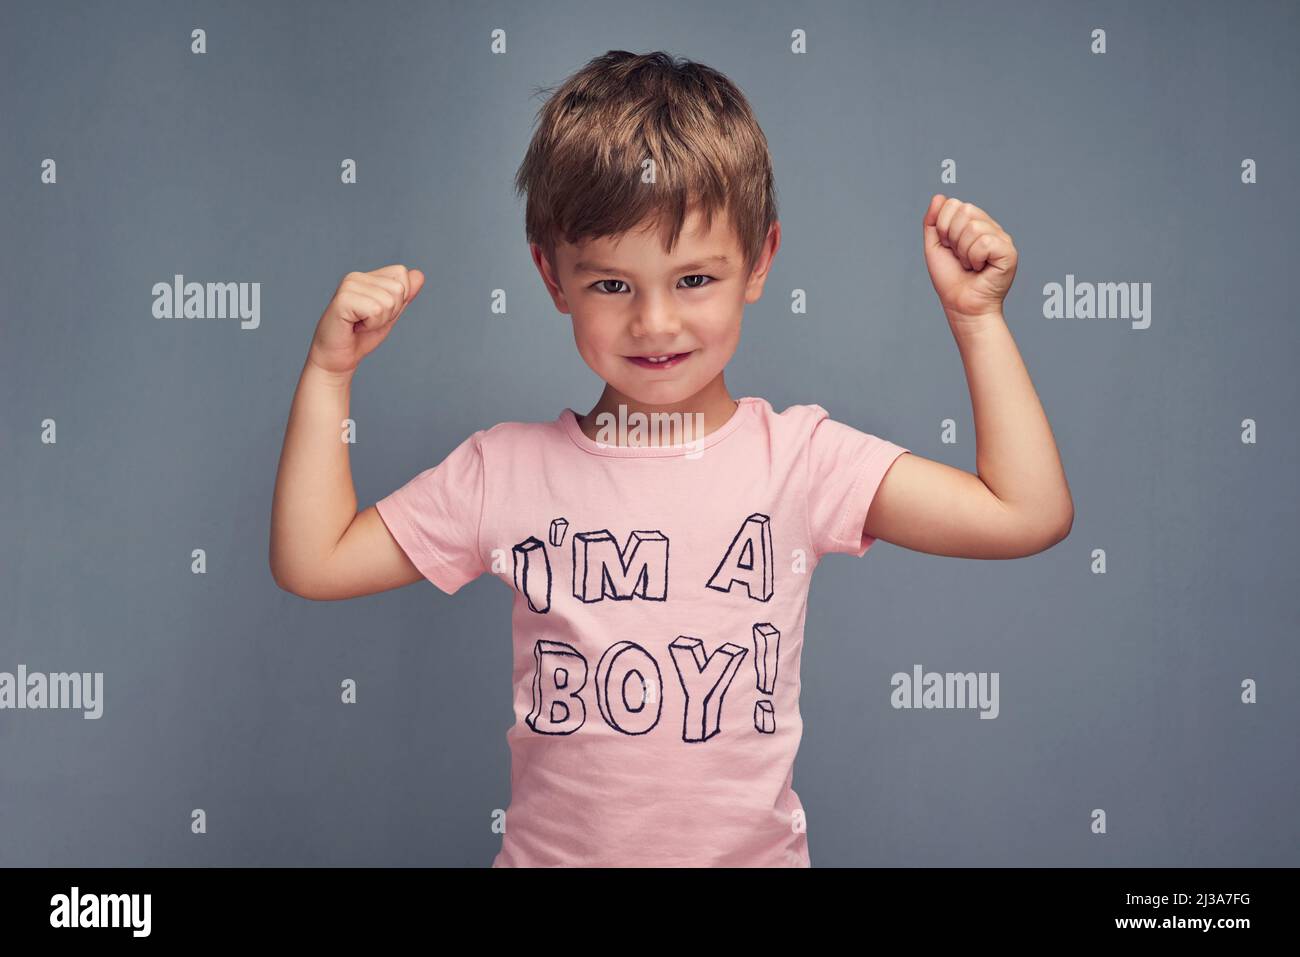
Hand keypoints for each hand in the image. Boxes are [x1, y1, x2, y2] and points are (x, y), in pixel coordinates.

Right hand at [308, 264, 425, 375]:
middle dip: (390, 313)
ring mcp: (348, 286)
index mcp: (367, 276)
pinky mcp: (343, 299)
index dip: (398, 300)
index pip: (401, 274)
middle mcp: (356, 277)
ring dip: (379, 321)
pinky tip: (354, 326)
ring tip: (360, 324)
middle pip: (398, 288)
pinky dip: (371, 325)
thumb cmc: (361, 336)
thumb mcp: (390, 314)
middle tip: (368, 321)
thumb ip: (404, 296)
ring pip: (389, 301)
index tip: (378, 313)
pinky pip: (376, 310)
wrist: (338, 358)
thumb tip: (419, 274)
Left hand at [922, 194, 1016, 332]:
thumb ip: (933, 221)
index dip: (943, 227)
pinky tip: (980, 268)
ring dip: (963, 252)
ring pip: (973, 227)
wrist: (960, 305)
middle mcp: (990, 227)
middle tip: (959, 257)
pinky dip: (974, 258)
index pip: (953, 204)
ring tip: (969, 265)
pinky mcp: (1008, 252)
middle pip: (964, 211)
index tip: (948, 247)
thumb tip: (939, 196)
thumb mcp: (935, 246)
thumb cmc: (950, 279)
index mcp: (974, 223)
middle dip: (952, 238)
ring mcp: (1001, 238)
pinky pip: (984, 242)